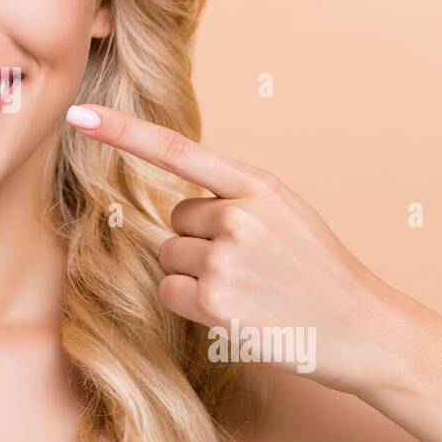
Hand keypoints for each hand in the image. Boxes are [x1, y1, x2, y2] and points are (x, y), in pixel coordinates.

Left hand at [65, 103, 411, 395]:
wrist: (361, 327)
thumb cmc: (318, 271)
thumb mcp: (287, 212)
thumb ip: (235, 196)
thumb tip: (177, 200)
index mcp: (257, 186)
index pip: (178, 151)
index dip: (123, 132)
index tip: (80, 115)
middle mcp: (239, 217)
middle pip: (173, 219)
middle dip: (197, 241)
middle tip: (248, 264)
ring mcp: (226, 261)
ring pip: (169, 256)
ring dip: (194, 275)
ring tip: (247, 288)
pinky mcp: (215, 303)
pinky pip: (170, 292)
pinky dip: (192, 304)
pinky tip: (235, 312)